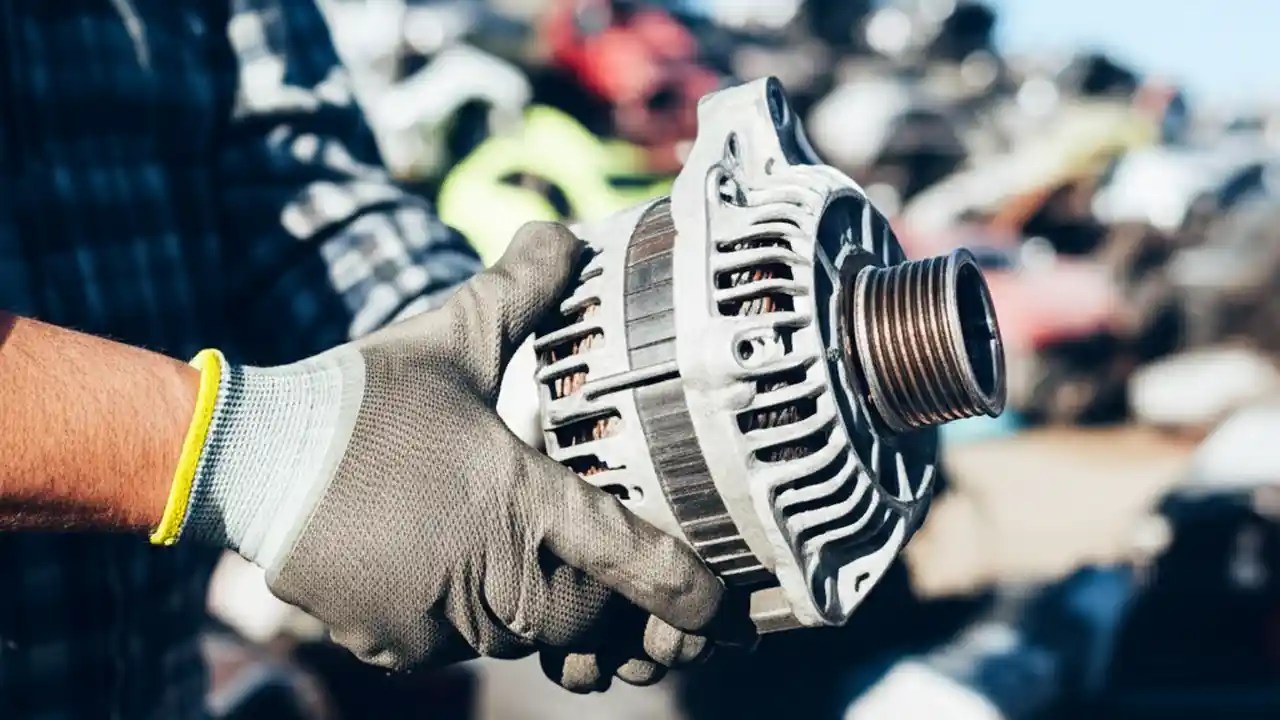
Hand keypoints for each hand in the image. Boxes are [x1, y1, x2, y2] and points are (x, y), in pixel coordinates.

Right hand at [181, 222, 749, 690]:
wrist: (252, 459)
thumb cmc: (362, 398)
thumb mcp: (451, 335)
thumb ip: (520, 288)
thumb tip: (564, 232)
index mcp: (525, 500)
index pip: (637, 561)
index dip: (690, 592)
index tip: (722, 606)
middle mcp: (497, 575)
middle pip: (586, 621)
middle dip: (598, 601)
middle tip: (587, 561)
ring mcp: (445, 621)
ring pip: (523, 639)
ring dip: (530, 609)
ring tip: (506, 554)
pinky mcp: (399, 646)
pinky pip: (457, 647)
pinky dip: (464, 618)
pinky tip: (441, 568)